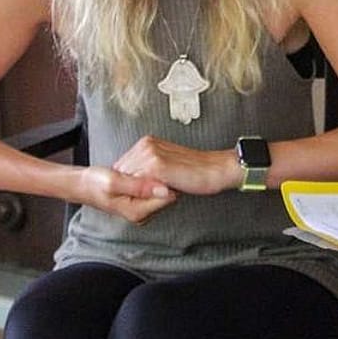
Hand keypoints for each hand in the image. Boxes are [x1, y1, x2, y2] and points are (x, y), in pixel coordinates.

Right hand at [76, 164, 175, 223]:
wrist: (83, 184)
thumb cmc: (94, 184)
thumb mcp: (114, 182)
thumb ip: (139, 187)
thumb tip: (165, 190)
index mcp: (138, 212)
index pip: (168, 197)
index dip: (168, 178)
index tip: (162, 166)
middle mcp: (143, 212)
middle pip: (168, 193)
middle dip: (164, 177)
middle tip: (154, 163)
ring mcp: (143, 206)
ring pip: (163, 188)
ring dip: (159, 175)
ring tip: (147, 164)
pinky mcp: (142, 198)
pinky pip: (156, 186)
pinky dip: (153, 175)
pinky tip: (145, 168)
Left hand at [113, 135, 236, 194]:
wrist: (217, 170)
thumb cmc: (197, 172)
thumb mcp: (167, 168)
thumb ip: (148, 171)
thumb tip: (133, 183)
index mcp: (148, 143)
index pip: (121, 168)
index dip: (128, 184)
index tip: (140, 192)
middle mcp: (146, 145)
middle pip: (120, 174)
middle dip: (129, 188)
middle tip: (150, 194)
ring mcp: (150, 153)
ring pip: (126, 181)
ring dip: (136, 192)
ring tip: (158, 193)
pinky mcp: (156, 165)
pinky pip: (137, 185)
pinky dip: (144, 194)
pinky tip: (162, 193)